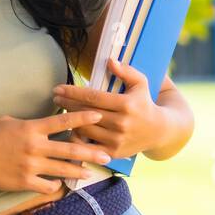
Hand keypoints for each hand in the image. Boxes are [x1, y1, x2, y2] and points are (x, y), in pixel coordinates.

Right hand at [0, 109, 113, 195]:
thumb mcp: (9, 121)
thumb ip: (30, 123)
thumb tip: (43, 122)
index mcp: (32, 128)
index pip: (63, 121)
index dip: (82, 118)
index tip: (99, 115)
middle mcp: (35, 147)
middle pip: (69, 149)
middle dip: (90, 152)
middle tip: (106, 154)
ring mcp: (30, 166)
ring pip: (61, 169)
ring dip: (78, 172)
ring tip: (89, 173)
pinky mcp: (24, 182)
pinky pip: (46, 185)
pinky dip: (54, 185)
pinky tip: (59, 184)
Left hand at [52, 56, 167, 160]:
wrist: (159, 131)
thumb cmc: (145, 102)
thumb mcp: (140, 83)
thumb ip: (125, 71)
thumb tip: (109, 60)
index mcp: (127, 105)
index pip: (93, 97)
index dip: (73, 92)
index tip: (58, 88)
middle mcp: (121, 124)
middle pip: (86, 113)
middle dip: (67, 104)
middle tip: (55, 97)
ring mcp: (117, 140)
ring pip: (85, 129)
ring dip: (71, 120)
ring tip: (63, 110)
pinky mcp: (114, 153)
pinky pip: (88, 146)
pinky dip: (77, 138)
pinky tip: (70, 129)